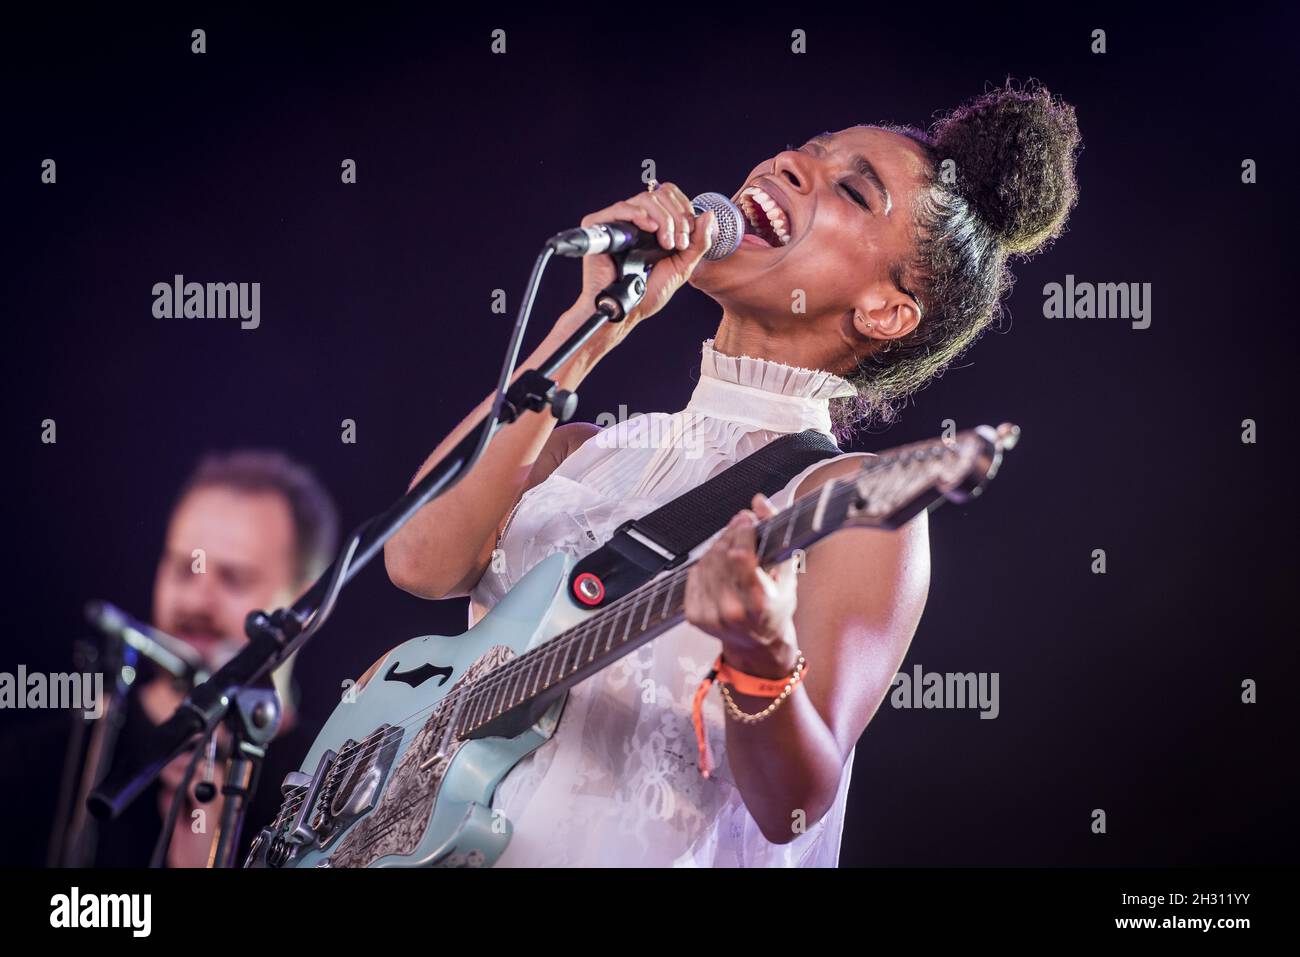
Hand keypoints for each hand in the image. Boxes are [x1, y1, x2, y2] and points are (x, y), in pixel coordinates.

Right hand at [569, 182, 715, 345]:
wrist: (626, 311)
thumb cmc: (648, 292)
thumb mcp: (682, 266)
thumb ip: (698, 242)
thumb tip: (709, 215)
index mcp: (653, 224)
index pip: (670, 195)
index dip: (684, 209)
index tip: (687, 237)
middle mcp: (635, 219)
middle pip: (661, 194)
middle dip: (677, 218)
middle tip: (678, 244)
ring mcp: (617, 221)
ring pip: (645, 199)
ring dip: (664, 219)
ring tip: (666, 245)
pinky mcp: (598, 226)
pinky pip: (620, 208)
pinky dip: (638, 214)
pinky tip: (650, 228)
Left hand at [684, 493, 800, 679]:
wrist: (757, 644)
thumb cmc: (776, 607)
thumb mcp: (786, 572)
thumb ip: (775, 532)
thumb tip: (759, 501)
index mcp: (758, 604)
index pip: (740, 556)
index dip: (742, 531)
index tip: (746, 519)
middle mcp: (731, 612)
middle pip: (721, 556)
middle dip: (730, 534)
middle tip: (740, 524)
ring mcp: (710, 615)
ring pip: (705, 562)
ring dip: (718, 546)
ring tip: (731, 544)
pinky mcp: (694, 616)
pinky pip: (694, 575)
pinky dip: (705, 564)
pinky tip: (719, 564)